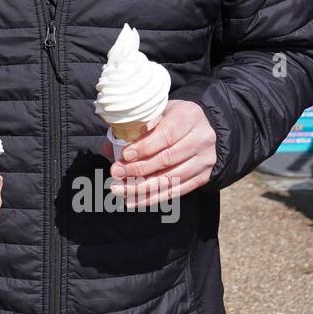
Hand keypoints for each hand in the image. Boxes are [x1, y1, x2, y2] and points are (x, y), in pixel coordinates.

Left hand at [101, 100, 216, 207]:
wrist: (202, 127)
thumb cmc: (172, 118)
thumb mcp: (157, 113)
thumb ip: (135, 128)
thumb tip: (108, 148)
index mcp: (189, 116)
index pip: (166, 135)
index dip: (144, 148)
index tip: (124, 156)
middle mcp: (201, 139)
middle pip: (167, 159)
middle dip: (138, 169)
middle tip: (116, 173)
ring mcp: (204, 160)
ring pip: (171, 179)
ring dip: (142, 187)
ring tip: (120, 190)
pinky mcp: (203, 176)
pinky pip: (176, 191)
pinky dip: (153, 197)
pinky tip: (134, 200)